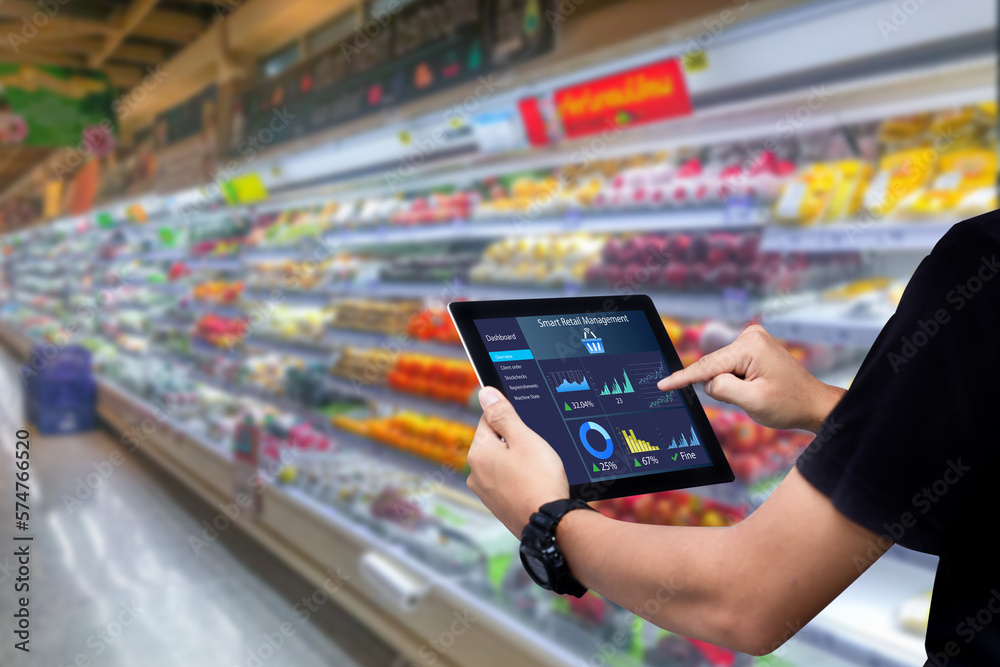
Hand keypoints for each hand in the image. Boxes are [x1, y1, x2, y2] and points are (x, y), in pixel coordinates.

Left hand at [467, 387, 569, 535]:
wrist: (549, 524)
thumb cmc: (539, 479)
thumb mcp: (524, 438)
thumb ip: (503, 414)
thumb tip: (484, 393)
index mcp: (478, 452)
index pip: (489, 419)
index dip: (511, 419)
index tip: (528, 427)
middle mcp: (475, 473)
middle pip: (495, 442)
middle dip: (514, 442)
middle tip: (537, 450)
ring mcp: (485, 492)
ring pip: (502, 464)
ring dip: (518, 462)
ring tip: (538, 469)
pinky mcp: (497, 506)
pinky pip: (507, 483)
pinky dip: (519, 480)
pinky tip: (535, 483)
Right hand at [657, 325, 844, 432]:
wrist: (813, 404)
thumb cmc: (788, 404)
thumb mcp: (752, 402)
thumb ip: (722, 389)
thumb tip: (708, 382)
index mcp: (750, 346)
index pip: (707, 366)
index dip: (683, 378)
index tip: (662, 385)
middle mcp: (750, 336)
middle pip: (714, 366)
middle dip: (721, 386)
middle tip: (748, 398)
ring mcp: (753, 340)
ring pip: (721, 368)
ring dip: (730, 384)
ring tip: (756, 392)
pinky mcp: (753, 347)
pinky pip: (730, 367)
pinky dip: (734, 380)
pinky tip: (754, 387)